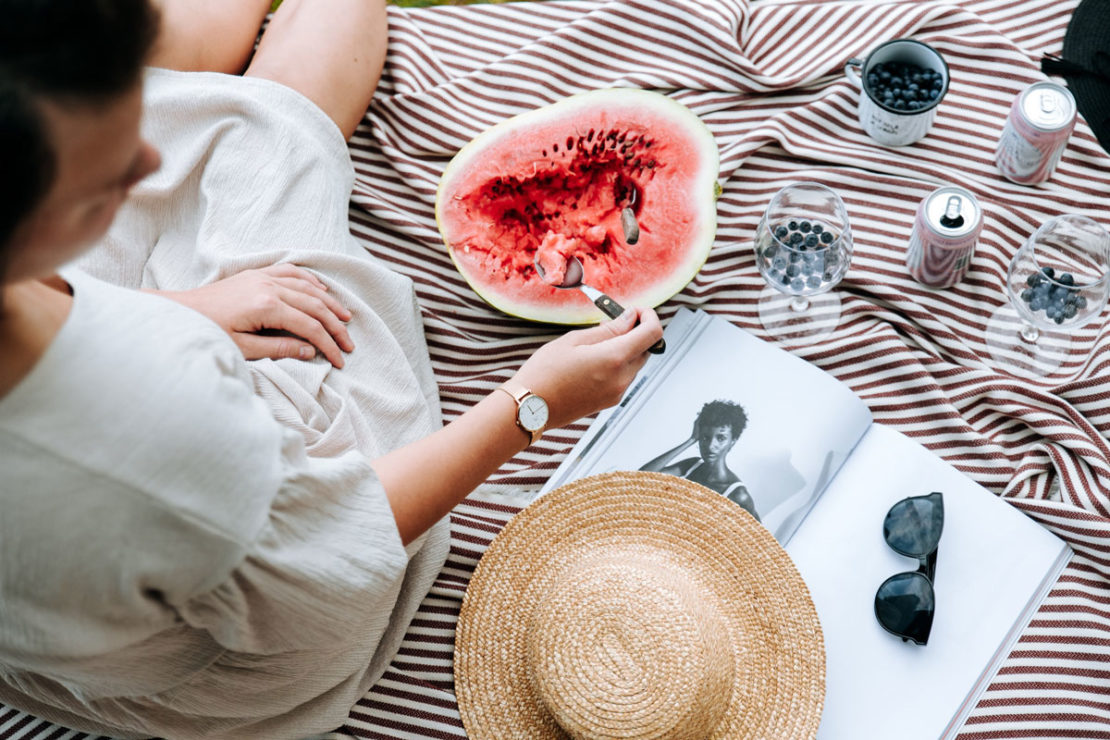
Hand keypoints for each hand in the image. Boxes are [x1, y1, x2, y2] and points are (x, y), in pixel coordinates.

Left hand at [155, 264, 353, 366]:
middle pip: (316, 305)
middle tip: (349, 344)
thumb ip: (279, 348)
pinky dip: (311, 281)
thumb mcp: (243, 348)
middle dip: (336, 326)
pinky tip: (321, 290)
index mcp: (267, 306)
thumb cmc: (208, 332)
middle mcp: (269, 286)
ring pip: (308, 287)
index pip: (310, 327)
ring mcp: (263, 277)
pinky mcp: (256, 274)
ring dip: (330, 302)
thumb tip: (310, 351)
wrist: (180, 312)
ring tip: (345, 318)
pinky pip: (292, 272)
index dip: (329, 344)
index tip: (340, 361)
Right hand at [510, 307, 662, 428]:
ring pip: (636, 363)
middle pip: (646, 348)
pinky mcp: (610, 401)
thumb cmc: (544, 373)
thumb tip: (630, 318)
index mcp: (614, 359)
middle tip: (611, 322)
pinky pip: (624, 377)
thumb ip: (608, 329)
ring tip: (596, 341)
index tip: (635, 311)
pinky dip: (618, 363)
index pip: (653, 334)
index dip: (649, 317)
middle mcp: (621, 378)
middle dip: (635, 331)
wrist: (530, 408)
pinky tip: (594, 358)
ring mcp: (617, 392)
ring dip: (626, 348)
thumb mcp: (574, 340)